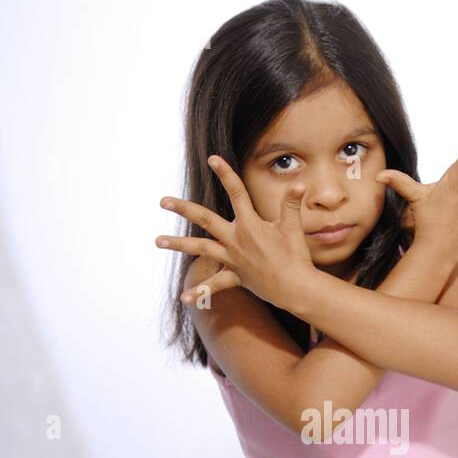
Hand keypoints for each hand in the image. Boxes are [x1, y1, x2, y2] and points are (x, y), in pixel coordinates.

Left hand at [155, 155, 314, 307]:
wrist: (295, 287)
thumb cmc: (295, 256)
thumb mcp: (292, 227)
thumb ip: (291, 204)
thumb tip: (300, 183)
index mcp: (249, 224)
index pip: (236, 192)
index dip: (225, 174)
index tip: (212, 159)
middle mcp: (235, 239)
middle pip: (205, 219)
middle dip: (183, 208)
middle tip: (162, 201)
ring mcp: (232, 259)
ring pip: (200, 249)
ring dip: (178, 244)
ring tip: (158, 241)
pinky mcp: (235, 277)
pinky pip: (214, 286)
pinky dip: (199, 292)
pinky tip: (183, 299)